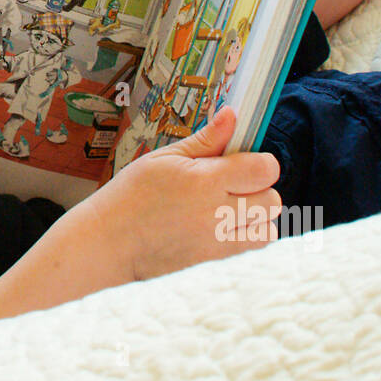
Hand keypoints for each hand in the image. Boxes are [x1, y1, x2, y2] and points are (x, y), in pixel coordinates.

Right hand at [88, 106, 281, 280]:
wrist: (107, 244)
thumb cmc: (129, 198)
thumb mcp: (162, 159)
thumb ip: (204, 140)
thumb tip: (232, 115)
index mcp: (204, 181)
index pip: (265, 169)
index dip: (260, 163)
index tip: (244, 164)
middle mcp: (216, 215)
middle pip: (273, 199)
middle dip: (258, 190)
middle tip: (231, 188)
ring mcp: (217, 245)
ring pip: (268, 230)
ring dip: (256, 219)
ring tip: (228, 212)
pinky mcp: (213, 266)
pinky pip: (251, 252)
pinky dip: (244, 240)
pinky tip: (220, 231)